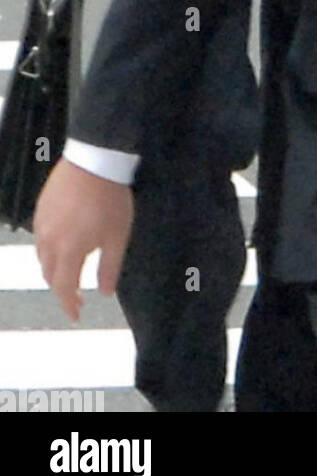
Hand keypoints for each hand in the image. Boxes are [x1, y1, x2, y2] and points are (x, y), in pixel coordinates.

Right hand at [34, 159, 132, 320]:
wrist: (95, 160)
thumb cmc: (111, 199)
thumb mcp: (118, 236)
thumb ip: (110, 267)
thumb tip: (104, 292)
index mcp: (68, 251)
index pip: (63, 288)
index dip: (69, 305)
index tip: (76, 315)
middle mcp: (49, 241)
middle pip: (49, 275)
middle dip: (62, 290)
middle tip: (77, 297)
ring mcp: (42, 223)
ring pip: (42, 257)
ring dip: (54, 270)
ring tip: (71, 273)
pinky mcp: (41, 208)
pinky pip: (40, 238)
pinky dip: (49, 251)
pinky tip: (63, 246)